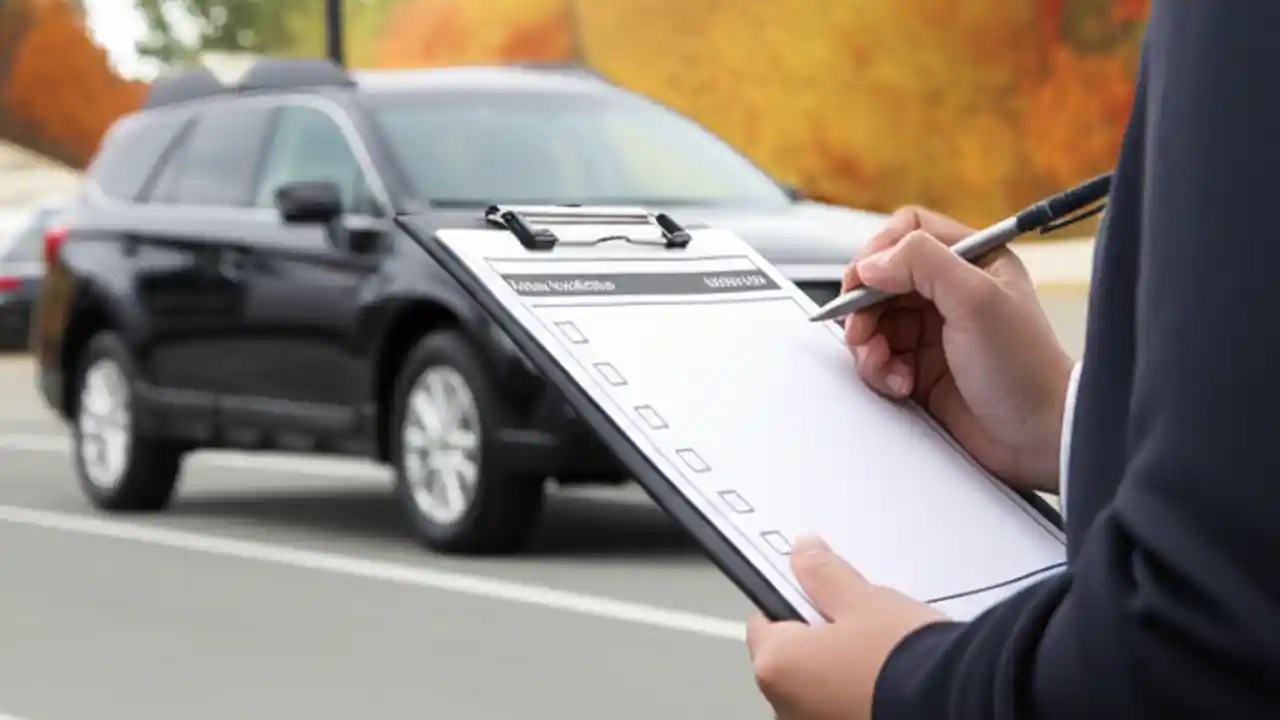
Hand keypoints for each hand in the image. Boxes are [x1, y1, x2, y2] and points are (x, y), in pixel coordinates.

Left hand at [747, 535, 946, 719]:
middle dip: (818, 638)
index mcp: (777, 667)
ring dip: (838, 670)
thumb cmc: (906, 661)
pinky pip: (839, 707)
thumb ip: (824, 575)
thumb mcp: (863, 600)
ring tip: (881, 653)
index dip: (791, 600)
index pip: (763, 621)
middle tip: (858, 622)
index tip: (816, 592)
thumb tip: (804, 552)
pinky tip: (888, 683)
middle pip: (790, 658)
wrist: (957, 705)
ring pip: (817, 686)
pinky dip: (855, 694)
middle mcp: (786, 708)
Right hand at [843, 206, 1074, 492]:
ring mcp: (934, 330)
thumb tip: (872, 263)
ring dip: (868, 345)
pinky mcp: (921, 367)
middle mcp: (950, 291)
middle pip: (882, 279)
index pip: (909, 232)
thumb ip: (923, 264)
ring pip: (874, 320)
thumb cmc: (1024, 370)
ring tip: (883, 366)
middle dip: (864, 307)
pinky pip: (879, 357)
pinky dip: (879, 371)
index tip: (863, 282)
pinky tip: (900, 385)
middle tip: (861, 332)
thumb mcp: (976, 300)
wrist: (1037, 439)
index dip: (879, 253)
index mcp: (972, 261)